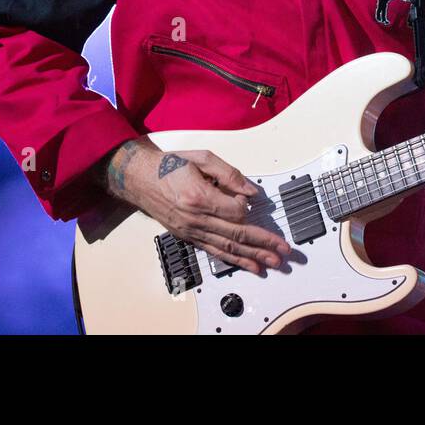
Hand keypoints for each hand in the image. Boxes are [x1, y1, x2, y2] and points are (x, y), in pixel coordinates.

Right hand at [98, 137, 290, 274]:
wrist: (140, 179)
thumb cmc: (170, 165)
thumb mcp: (201, 158)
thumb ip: (229, 174)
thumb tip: (251, 192)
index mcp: (200, 197)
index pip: (236, 211)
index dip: (246, 205)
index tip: (246, 198)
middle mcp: (196, 219)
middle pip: (237, 235)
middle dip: (264, 244)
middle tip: (284, 251)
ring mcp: (192, 231)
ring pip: (228, 248)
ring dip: (254, 257)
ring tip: (274, 263)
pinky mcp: (189, 237)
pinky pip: (215, 252)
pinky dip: (235, 260)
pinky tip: (250, 266)